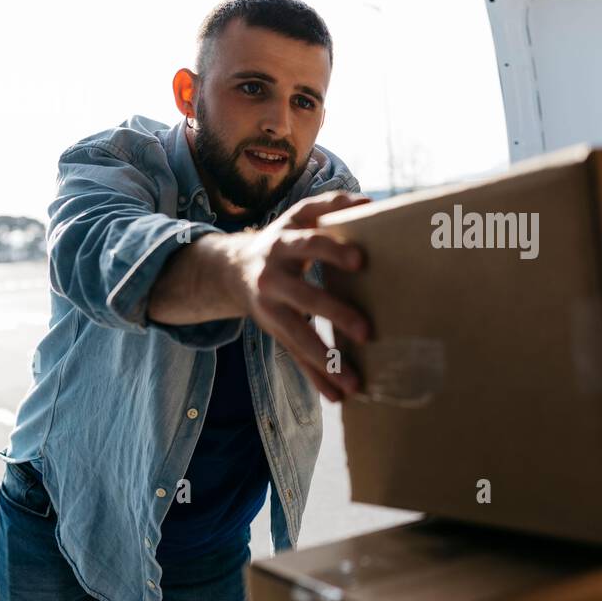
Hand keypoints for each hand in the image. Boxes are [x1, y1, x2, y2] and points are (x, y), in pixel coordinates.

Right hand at [231, 191, 370, 401]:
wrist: (231, 269)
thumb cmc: (283, 239)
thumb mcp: (299, 215)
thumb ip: (331, 205)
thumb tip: (369, 203)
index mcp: (283, 243)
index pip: (310, 243)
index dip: (332, 251)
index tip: (361, 261)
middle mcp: (272, 278)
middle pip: (304, 298)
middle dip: (335, 314)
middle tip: (367, 331)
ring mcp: (270, 309)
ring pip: (297, 338)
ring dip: (326, 362)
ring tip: (355, 381)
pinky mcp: (273, 332)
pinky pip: (295, 358)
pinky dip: (317, 380)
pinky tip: (338, 397)